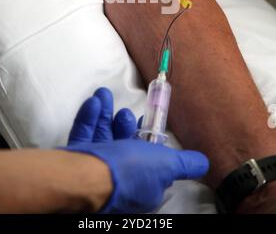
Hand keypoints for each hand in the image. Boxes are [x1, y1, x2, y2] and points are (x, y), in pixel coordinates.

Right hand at [63, 88, 208, 212]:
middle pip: (123, 147)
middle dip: (124, 123)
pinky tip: (93, 103)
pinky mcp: (76, 161)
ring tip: (104, 94)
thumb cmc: (129, 169)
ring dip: (105, 114)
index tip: (145, 120)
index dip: (148, 140)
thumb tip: (203, 163)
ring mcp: (95, 171)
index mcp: (143, 185)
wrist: (84, 176)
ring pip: (102, 139)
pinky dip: (89, 118)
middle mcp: (119, 180)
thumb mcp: (166, 165)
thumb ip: (184, 163)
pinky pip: (83, 136)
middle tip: (124, 110)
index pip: (148, 162)